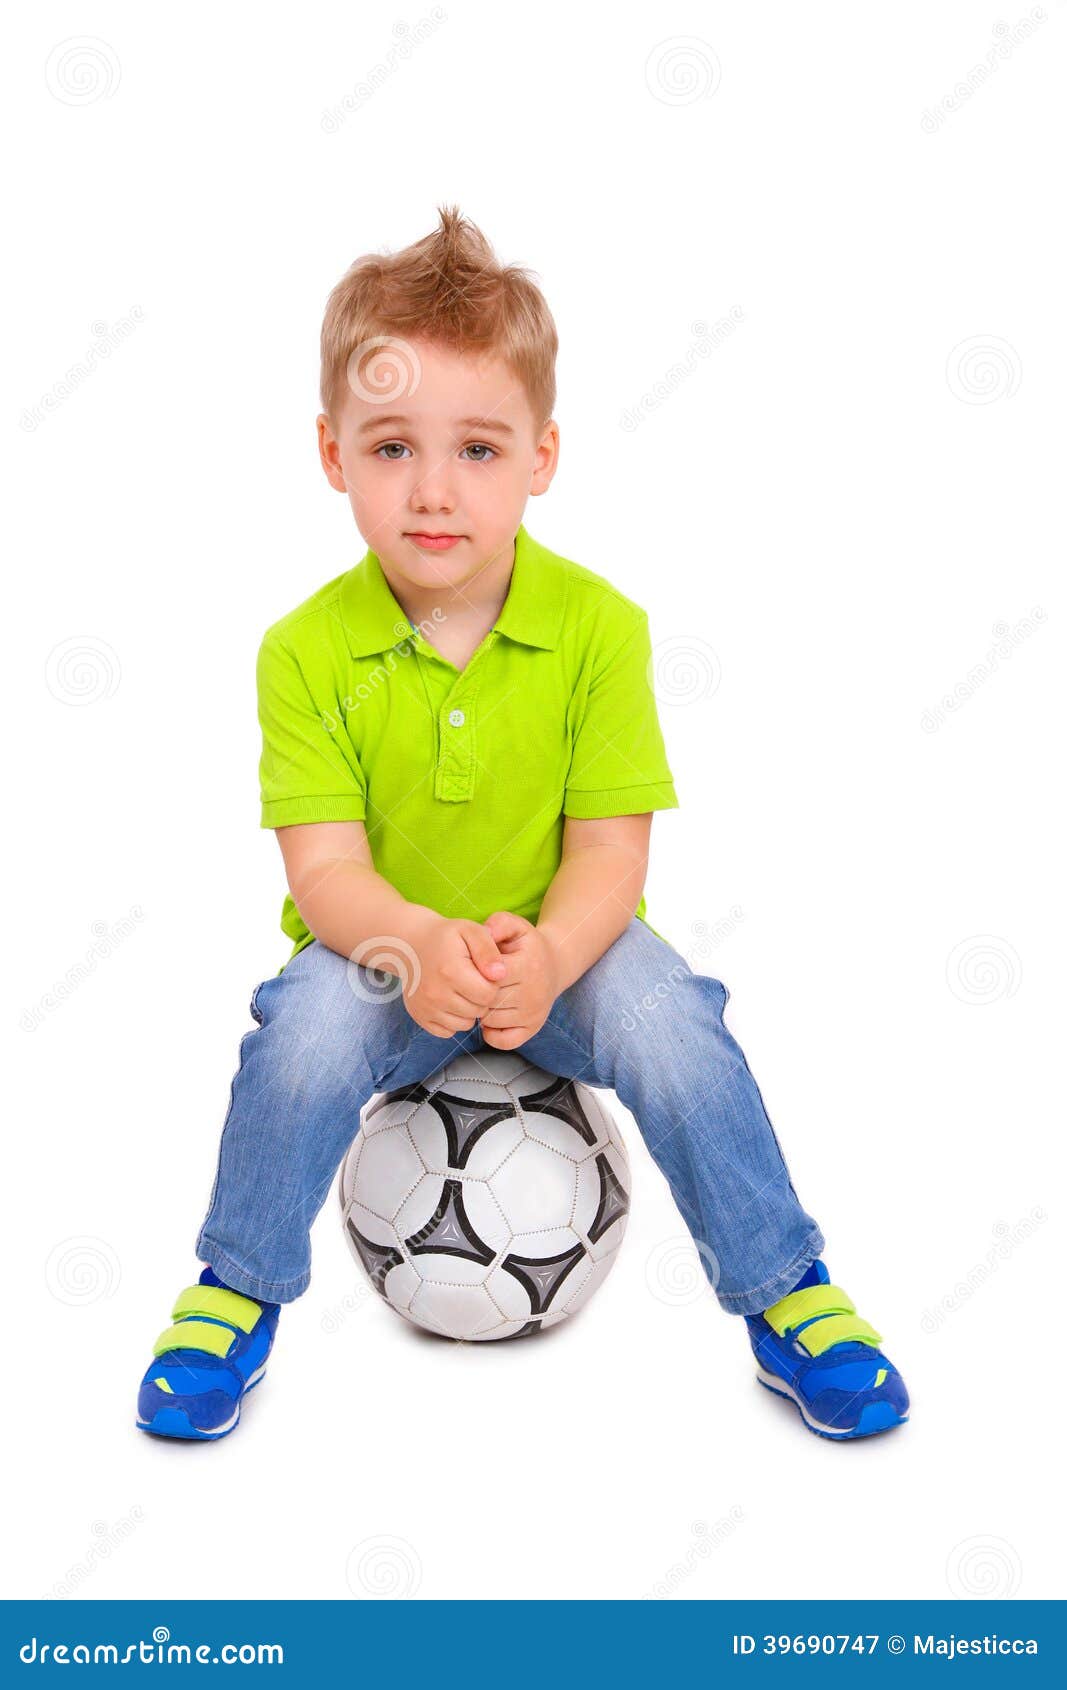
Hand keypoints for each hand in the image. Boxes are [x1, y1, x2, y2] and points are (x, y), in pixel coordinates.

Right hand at [402, 912, 506, 1037]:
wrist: (411, 945)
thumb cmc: (446, 937)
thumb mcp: (470, 931)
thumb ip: (488, 951)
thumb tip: (500, 975)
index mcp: (451, 971)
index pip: (489, 994)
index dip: (492, 984)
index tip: (483, 971)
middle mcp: (436, 993)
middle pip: (478, 1011)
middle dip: (481, 997)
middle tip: (472, 980)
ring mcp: (426, 1008)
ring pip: (465, 1024)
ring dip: (469, 1010)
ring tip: (461, 989)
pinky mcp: (419, 1017)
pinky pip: (448, 1031)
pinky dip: (453, 1020)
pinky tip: (450, 1001)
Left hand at [477, 911, 561, 1048]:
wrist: (554, 965)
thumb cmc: (526, 945)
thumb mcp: (516, 926)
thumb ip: (498, 923)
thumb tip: (485, 933)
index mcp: (528, 966)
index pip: (490, 977)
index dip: (476, 973)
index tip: (475, 968)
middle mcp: (533, 993)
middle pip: (488, 1000)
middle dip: (475, 992)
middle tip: (474, 984)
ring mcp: (534, 1014)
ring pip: (491, 1020)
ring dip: (480, 1011)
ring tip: (482, 997)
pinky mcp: (533, 1029)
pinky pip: (502, 1040)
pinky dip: (491, 1032)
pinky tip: (490, 1017)